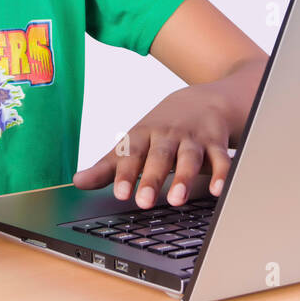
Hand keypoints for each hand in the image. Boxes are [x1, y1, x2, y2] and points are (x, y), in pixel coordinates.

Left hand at [71, 86, 233, 208]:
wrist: (203, 99)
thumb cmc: (162, 128)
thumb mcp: (134, 142)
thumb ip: (108, 165)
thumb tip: (78, 181)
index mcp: (144, 135)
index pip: (132, 154)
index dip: (125, 173)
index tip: (120, 193)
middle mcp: (168, 136)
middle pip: (159, 157)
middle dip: (151, 178)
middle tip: (143, 201)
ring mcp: (194, 139)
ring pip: (189, 158)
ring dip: (183, 177)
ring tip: (176, 198)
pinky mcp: (217, 143)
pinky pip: (221, 159)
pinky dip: (221, 174)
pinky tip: (217, 190)